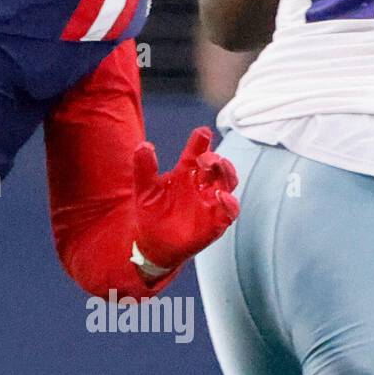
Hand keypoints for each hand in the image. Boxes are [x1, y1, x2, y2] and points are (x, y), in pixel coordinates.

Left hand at [132, 127, 239, 272]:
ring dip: (227, 174)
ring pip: (228, 183)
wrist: (153, 243)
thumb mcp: (145, 189)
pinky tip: (222, 197)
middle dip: (215, 159)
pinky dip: (230, 203)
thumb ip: (144, 168)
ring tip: (218, 169)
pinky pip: (230, 211)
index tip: (202, 132)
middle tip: (206, 158)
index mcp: (186, 173)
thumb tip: (143, 145)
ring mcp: (212, 202)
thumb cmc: (152, 212)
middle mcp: (202, 184)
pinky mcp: (217, 221)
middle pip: (217, 166)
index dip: (201, 142)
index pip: (197, 153)